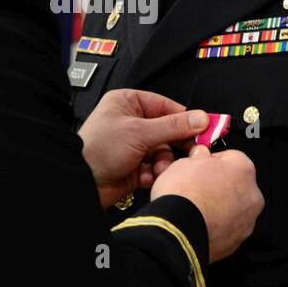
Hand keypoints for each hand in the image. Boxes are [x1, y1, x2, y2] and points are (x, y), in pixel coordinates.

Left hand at [79, 89, 209, 207]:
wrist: (82, 183)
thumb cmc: (99, 149)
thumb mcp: (139, 132)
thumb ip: (173, 126)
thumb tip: (201, 118)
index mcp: (128, 103)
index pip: (165, 106)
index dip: (185, 118)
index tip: (206, 127)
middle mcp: (131, 122)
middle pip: (167, 130)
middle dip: (176, 144)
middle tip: (193, 152)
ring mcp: (133, 145)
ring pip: (164, 151)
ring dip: (164, 162)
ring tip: (159, 168)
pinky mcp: (134, 167)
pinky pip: (155, 167)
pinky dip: (155, 173)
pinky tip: (147, 177)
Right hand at [151, 145, 263, 260]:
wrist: (178, 230)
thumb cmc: (184, 196)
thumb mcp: (184, 163)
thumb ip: (198, 157)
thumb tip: (199, 155)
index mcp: (243, 168)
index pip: (231, 157)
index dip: (211, 161)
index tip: (200, 165)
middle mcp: (251, 195)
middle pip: (236, 184)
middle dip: (218, 185)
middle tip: (197, 187)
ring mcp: (246, 220)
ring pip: (233, 208)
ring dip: (219, 207)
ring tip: (196, 207)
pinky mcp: (237, 241)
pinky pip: (227, 229)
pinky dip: (216, 226)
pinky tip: (198, 222)